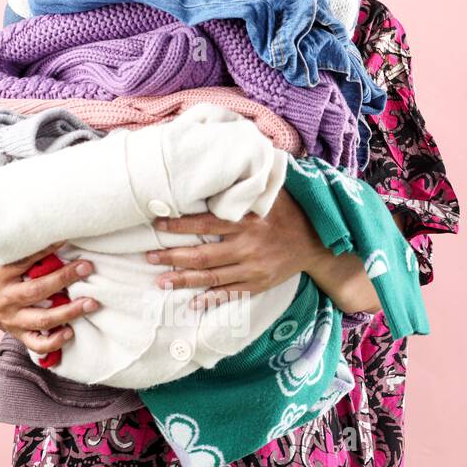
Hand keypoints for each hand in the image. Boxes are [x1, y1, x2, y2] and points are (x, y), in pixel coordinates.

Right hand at [0, 246, 100, 355]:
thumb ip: (15, 249)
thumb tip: (45, 231)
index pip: (23, 261)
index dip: (45, 250)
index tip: (66, 240)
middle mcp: (3, 299)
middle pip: (37, 290)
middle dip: (64, 278)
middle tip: (86, 267)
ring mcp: (11, 319)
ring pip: (42, 319)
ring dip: (69, 312)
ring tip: (91, 303)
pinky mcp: (18, 334)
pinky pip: (37, 344)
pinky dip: (54, 341)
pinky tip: (70, 332)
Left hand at [145, 189, 326, 308]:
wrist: (317, 244)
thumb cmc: (288, 213)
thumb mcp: (270, 194)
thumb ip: (245, 185)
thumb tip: (222, 165)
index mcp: (247, 222)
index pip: (205, 223)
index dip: (179, 225)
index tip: (156, 223)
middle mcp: (248, 247)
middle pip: (203, 255)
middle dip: (173, 257)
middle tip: (149, 256)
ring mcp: (253, 268)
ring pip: (212, 277)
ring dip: (184, 280)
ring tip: (161, 281)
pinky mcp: (258, 283)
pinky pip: (230, 293)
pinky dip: (211, 298)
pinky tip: (192, 301)